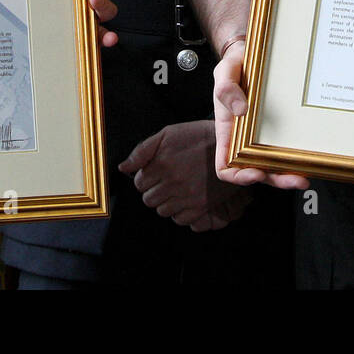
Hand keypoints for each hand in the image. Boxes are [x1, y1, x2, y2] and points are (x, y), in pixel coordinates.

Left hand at [119, 120, 250, 230]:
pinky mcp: (200, 207)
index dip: (145, 178)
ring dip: (165, 202)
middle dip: (153, 191)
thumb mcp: (167, 134)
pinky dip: (179, 212)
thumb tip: (123, 168)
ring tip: (175, 189)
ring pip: (163, 211)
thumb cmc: (197, 136)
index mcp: (162, 165)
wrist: (229, 146)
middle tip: (164, 182)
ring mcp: (186, 197)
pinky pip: (180, 219)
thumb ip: (142, 151)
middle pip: (149, 200)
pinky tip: (185, 198)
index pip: (139, 183)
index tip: (154, 173)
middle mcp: (172, 183)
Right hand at [212, 40, 308, 189]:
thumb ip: (226, 89)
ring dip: (288, 174)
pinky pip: (285, 148)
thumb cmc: (233, 65)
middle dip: (276, 179)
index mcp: (227, 132)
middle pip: (257, 171)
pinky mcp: (278, 128)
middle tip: (295, 180)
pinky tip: (308, 157)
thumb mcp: (224, 72)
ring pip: (273, 165)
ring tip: (305, 175)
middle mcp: (244, 139)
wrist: (249, 54)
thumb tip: (241, 110)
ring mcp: (262, 136)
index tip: (255, 172)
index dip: (239, 176)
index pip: (226, 167)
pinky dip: (295, 157)